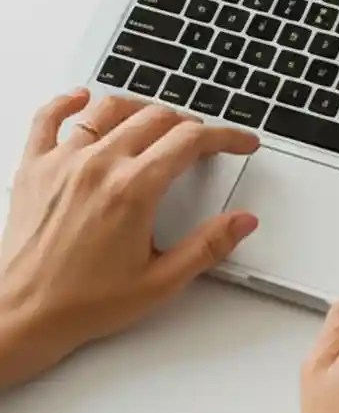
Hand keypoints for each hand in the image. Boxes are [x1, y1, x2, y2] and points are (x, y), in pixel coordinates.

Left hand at [0, 90, 259, 388]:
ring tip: (159, 120)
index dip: (226, 136)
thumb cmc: (82, 302)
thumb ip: (208, 246)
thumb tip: (243, 221)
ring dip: (142, 108)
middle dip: (190, 124)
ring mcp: (63, 162)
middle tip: (204, 141)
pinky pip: (48, 118)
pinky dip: (68, 102)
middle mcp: (98, 166)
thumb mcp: (162, 281)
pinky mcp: (34, 167)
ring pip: (109, 109)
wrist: (21, 314)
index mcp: (133, 190)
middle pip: (156, 118)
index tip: (241, 142)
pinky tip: (81, 99)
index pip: (191, 140)